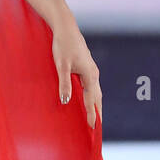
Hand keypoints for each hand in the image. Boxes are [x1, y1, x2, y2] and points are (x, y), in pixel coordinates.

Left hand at [51, 14, 101, 129]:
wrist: (66, 29)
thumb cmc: (62, 46)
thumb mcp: (61, 66)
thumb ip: (64, 84)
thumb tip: (66, 101)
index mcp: (90, 75)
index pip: (91, 100)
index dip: (92, 115)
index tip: (93, 129)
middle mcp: (94, 74)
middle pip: (98, 98)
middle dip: (97, 113)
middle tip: (97, 130)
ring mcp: (92, 71)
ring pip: (96, 93)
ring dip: (96, 106)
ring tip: (95, 119)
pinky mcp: (87, 69)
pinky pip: (92, 87)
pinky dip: (92, 98)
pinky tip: (88, 101)